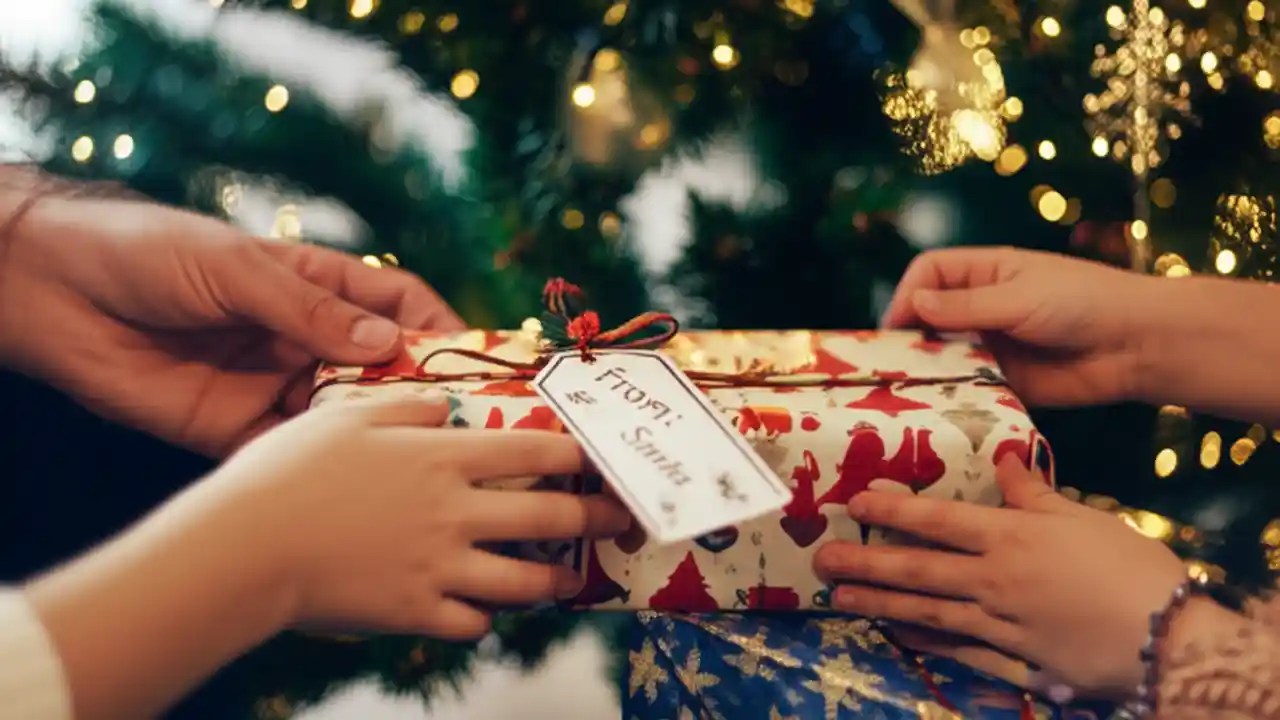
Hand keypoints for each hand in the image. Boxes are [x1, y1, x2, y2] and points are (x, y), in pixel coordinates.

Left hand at [0, 192, 462, 455]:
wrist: (53, 292)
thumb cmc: (150, 253)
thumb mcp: (238, 270)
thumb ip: (310, 313)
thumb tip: (389, 350)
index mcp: (314, 288)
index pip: (397, 310)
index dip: (441, 333)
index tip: (480, 364)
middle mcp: (304, 340)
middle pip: (382, 373)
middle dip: (424, 398)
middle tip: (465, 431)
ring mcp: (273, 387)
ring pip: (346, 420)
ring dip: (380, 440)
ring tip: (420, 465)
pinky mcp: (235, 430)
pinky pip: (293, 452)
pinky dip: (323, 467)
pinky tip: (353, 485)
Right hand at [204, 394, 630, 638]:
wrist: (248, 547)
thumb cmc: (289, 472)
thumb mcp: (347, 416)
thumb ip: (404, 408)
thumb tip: (442, 409)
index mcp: (443, 459)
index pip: (535, 454)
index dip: (578, 456)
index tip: (601, 459)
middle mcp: (456, 513)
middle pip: (550, 519)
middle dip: (596, 519)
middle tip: (620, 520)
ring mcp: (440, 567)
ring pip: (524, 581)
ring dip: (556, 581)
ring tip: (568, 581)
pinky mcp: (415, 612)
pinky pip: (472, 623)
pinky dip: (484, 619)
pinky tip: (483, 612)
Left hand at [813, 458, 1187, 700]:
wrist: (1170, 637)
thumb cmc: (1130, 567)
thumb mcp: (1084, 517)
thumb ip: (1035, 494)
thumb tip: (1004, 458)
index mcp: (1011, 537)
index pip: (938, 520)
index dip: (893, 510)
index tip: (855, 502)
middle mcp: (994, 580)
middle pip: (918, 570)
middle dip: (865, 563)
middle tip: (821, 559)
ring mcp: (999, 625)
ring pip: (928, 612)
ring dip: (880, 605)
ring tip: (839, 599)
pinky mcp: (1014, 662)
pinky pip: (960, 651)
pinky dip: (927, 643)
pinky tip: (899, 636)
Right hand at [882, 247, 1158, 406]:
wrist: (1138, 344)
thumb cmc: (1084, 302)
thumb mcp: (1019, 297)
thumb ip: (965, 306)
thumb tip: (913, 303)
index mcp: (987, 273)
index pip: (930, 273)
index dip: (908, 294)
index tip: (894, 327)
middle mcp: (983, 307)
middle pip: (929, 316)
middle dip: (908, 337)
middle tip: (887, 364)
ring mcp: (993, 346)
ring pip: (944, 355)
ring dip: (926, 370)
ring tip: (906, 390)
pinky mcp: (1004, 382)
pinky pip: (967, 388)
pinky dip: (951, 396)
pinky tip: (938, 407)